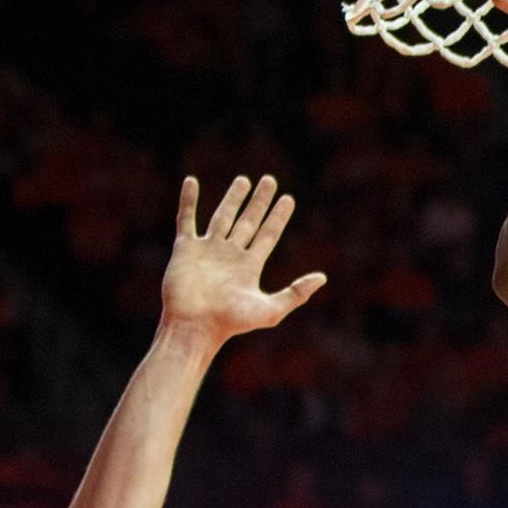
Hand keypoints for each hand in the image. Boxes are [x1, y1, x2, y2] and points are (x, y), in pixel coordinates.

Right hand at [160, 175, 325, 344]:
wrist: (194, 327)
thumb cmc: (230, 322)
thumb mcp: (270, 310)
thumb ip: (296, 293)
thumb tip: (323, 277)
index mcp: (249, 266)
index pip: (268, 234)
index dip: (279, 216)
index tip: (288, 199)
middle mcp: (230, 254)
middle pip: (249, 221)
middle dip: (259, 201)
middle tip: (270, 180)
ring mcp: (207, 250)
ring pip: (223, 217)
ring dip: (233, 198)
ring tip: (244, 180)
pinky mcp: (185, 249)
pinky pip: (186, 219)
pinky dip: (188, 200)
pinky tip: (191, 182)